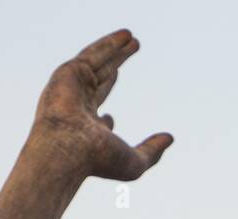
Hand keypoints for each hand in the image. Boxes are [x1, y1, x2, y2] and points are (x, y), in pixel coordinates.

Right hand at [30, 29, 172, 180]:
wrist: (68, 149)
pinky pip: (93, 54)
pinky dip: (109, 44)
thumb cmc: (98, 161)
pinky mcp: (68, 72)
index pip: (96, 120)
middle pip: (101, 79)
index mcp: (85, 131)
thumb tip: (169, 138)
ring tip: (132, 38)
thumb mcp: (133, 162)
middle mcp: (76, 107)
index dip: (105, 120)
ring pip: (97, 63)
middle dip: (115, 65)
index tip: (109, 120)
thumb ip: (151, 151)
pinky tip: (125, 36)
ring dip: (114, 50)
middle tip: (131, 53)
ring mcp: (71, 88)